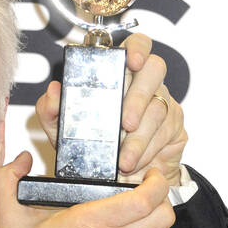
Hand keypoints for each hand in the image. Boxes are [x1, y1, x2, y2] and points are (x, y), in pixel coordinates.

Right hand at [0, 152, 175, 227]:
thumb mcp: (8, 220)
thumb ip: (10, 180)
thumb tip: (21, 161)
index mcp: (92, 222)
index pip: (147, 198)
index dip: (157, 182)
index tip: (150, 175)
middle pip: (163, 217)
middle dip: (162, 200)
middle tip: (146, 194)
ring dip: (148, 224)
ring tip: (129, 217)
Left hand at [35, 33, 187, 188]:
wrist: (119, 183)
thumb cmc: (94, 149)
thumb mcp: (66, 132)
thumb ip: (54, 112)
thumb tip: (53, 91)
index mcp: (120, 75)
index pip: (136, 45)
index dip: (137, 47)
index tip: (131, 60)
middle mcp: (144, 84)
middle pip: (154, 69)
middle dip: (139, 96)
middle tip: (126, 123)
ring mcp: (163, 103)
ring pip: (158, 108)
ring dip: (141, 136)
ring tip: (124, 159)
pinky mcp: (174, 127)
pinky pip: (166, 132)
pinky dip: (148, 150)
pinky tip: (135, 162)